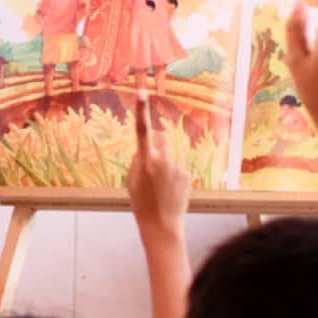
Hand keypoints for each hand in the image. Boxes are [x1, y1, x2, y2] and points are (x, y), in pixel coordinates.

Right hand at [126, 91, 189, 243]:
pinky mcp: (186, 174)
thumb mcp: (131, 180)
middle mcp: (163, 160)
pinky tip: (169, 191)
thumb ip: (137, 160)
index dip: (141, 110)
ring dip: (163, 164)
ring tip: (159, 187)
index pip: (141, 130)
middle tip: (149, 159)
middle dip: (155, 141)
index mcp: (146, 161)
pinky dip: (172, 176)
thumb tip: (144, 148)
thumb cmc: (141, 202)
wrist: (161, 224)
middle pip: (160, 137)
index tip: (142, 92)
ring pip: (168, 155)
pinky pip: (176, 167)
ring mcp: (177, 167)